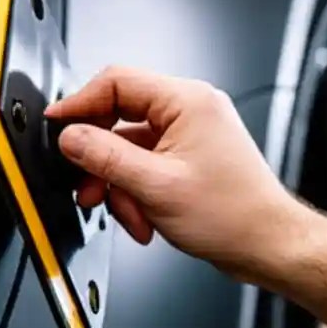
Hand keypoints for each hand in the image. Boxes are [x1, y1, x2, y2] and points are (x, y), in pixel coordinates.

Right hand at [45, 66, 314, 280]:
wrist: (268, 245)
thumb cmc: (234, 215)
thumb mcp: (155, 186)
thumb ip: (105, 157)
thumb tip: (70, 137)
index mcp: (187, 100)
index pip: (116, 82)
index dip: (80, 103)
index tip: (57, 124)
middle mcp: (191, 108)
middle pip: (119, 117)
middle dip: (102, 160)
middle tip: (89, 185)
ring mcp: (190, 132)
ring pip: (129, 146)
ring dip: (120, 184)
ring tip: (127, 213)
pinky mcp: (188, 156)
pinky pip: (145, 163)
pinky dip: (136, 190)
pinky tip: (143, 217)